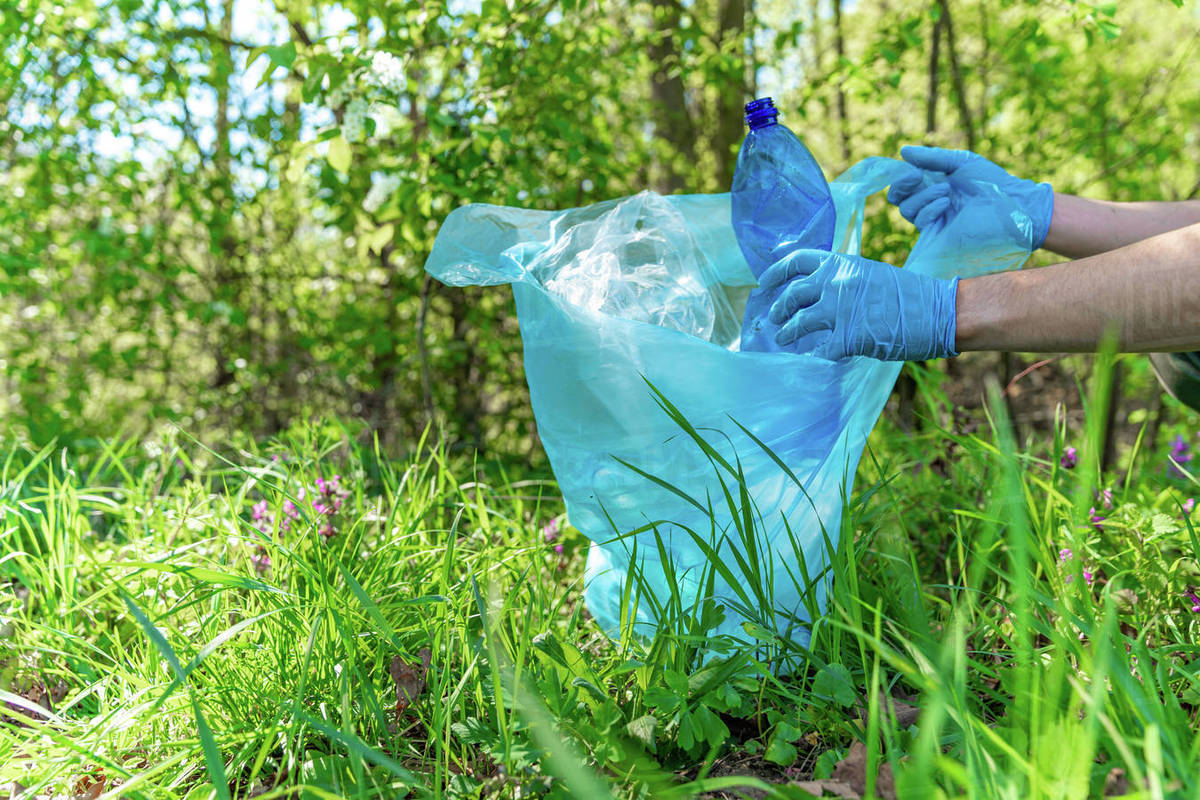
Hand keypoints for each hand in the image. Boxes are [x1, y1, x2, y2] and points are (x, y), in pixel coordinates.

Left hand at [761, 249, 959, 361]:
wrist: (937, 311)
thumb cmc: (907, 294)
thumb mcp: (870, 273)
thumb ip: (843, 278)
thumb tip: (819, 289)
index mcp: (841, 263)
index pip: (796, 260)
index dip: (775, 272)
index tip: (764, 284)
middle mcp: (835, 283)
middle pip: (792, 295)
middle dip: (778, 308)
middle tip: (774, 318)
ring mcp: (840, 311)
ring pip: (798, 324)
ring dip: (787, 334)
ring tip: (783, 339)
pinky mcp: (848, 338)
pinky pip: (819, 351)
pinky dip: (812, 356)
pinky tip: (810, 359)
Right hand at [886, 146, 1053, 247]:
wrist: (1011, 205)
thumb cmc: (991, 182)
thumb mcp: (961, 162)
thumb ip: (932, 158)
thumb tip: (903, 151)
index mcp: (933, 182)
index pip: (904, 182)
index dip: (901, 176)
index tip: (912, 170)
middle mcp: (928, 200)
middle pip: (898, 198)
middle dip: (902, 186)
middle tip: (917, 176)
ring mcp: (932, 218)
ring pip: (906, 209)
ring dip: (922, 197)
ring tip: (946, 191)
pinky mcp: (937, 233)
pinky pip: (919, 222)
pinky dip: (928, 210)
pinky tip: (945, 203)